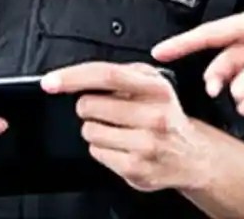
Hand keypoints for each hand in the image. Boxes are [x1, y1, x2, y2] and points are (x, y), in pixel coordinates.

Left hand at [41, 62, 208, 192]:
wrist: (192, 155)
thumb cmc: (164, 114)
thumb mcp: (151, 83)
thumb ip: (118, 74)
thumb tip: (72, 77)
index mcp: (155, 88)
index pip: (106, 75)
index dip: (72, 77)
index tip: (50, 82)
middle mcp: (154, 115)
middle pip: (89, 105)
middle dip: (89, 107)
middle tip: (109, 112)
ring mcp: (146, 144)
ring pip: (89, 131)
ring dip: (96, 130)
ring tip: (119, 130)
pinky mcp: (137, 168)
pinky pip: (96, 152)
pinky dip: (102, 149)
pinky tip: (122, 146)